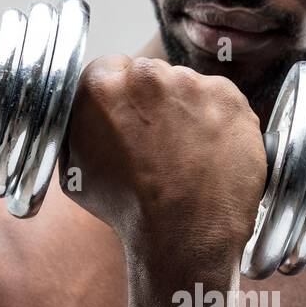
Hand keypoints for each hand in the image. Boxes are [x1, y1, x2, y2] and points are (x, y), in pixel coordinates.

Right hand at [61, 55, 267, 269]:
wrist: (184, 236)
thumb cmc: (130, 211)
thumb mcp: (76, 172)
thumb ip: (78, 129)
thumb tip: (84, 117)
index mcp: (102, 87)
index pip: (111, 69)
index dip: (122, 97)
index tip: (132, 117)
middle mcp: (147, 76)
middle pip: (151, 74)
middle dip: (155, 102)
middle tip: (161, 141)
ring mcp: (192, 84)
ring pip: (188, 87)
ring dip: (189, 111)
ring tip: (189, 154)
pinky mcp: (229, 98)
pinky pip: (221, 100)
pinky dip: (220, 121)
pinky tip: (211, 152)